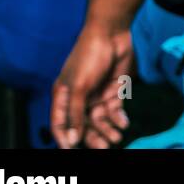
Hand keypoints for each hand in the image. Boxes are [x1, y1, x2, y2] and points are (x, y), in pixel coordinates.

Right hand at [51, 21, 133, 147]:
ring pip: (100, 120)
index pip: (60, 124)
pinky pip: (114, 110)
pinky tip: (123, 124)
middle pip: (83, 125)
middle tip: (104, 147)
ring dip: (107, 130)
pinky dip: (118, 118)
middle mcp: (79, 99)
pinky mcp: (112, 91)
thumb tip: (72, 139)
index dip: (64, 138)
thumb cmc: (88, 56)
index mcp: (63, 97)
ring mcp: (96, 95)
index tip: (71, 150)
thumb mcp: (79, 86)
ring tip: (116, 138)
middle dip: (92, 137)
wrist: (112, 34)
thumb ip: (75, 113)